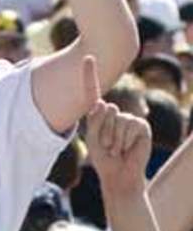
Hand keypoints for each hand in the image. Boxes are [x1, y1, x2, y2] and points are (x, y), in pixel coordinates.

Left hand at [81, 56, 150, 195]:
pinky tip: (126, 148)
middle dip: (102, 130)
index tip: (88, 57)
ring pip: (117, 119)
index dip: (90, 75)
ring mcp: (129, 118)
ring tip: (116, 148)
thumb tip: (104, 103)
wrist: (119, 173)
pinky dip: (124, 140)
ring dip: (113, 138)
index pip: (93, 92)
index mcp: (99, 114)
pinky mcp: (141, 125)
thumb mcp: (92, 138)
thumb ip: (95, 121)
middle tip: (107, 145)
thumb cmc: (103, 157)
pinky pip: (130, 126)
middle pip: (104, 110)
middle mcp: (114, 113)